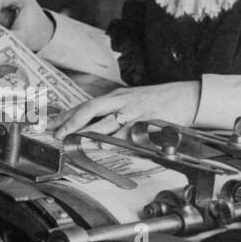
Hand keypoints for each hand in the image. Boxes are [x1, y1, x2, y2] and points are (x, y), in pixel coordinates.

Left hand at [51, 81, 200, 138]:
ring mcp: (134, 112)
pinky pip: (126, 133)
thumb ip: (114, 112)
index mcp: (117, 96)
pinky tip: (101, 145)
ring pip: (106, 121)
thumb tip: (93, 126)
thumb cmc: (159, 101)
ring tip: (72, 140)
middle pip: (91, 108)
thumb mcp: (132, 102)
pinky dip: (113, 140)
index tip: (52, 125)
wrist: (188, 96)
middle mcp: (123, 101)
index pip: (86, 105)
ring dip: (87, 132)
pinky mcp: (147, 123)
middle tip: (57, 134)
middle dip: (72, 121)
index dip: (68, 115)